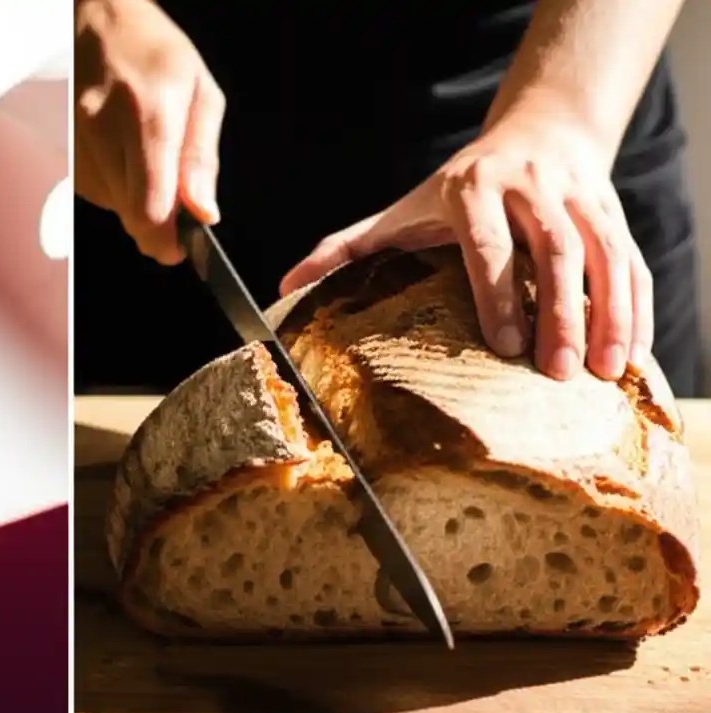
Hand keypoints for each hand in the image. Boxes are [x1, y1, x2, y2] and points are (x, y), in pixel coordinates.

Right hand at [75, 0, 223, 262]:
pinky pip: (94, 190)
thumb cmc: (155, 52)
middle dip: (156, 225)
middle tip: (174, 216)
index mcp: (150, 114)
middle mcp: (106, 130)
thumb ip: (201, 158)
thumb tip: (204, 212)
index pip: (151, 206)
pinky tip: (123, 155)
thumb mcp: (201, 94)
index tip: (179, 249)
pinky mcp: (63, 148)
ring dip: (135, 201)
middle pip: (130, 214)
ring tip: (146, 160)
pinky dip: (115, 187)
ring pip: (112, 206)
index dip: (166, 240)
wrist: (98, 20)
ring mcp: (77, 140)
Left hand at [279, 110, 650, 381]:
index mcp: (472, 189)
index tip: (505, 346)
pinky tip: (630, 354)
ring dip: (607, 312)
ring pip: (605, 253)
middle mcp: (530, 186)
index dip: (499, 292)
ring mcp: (578, 196)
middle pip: (555, 248)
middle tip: (557, 372)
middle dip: (559, 311)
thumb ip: (345, 249)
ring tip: (603, 371)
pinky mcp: (612, 211)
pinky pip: (633, 260)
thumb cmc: (452, 189)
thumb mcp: (399, 212)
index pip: (488, 242)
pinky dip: (635, 306)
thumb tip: (284, 286)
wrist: (535, 134)